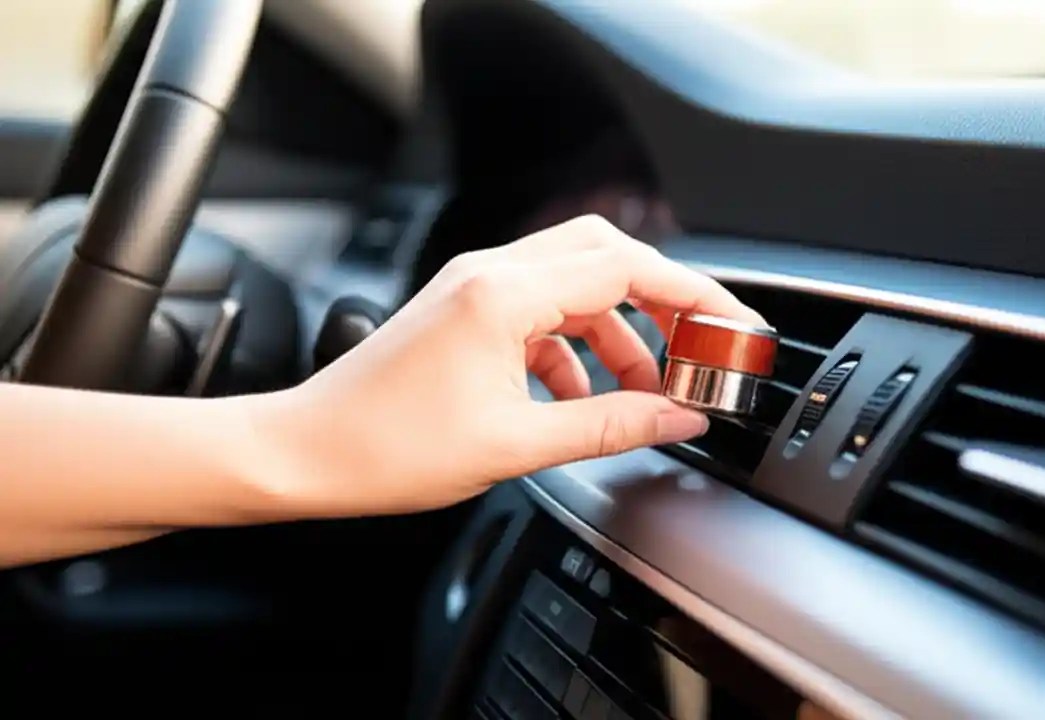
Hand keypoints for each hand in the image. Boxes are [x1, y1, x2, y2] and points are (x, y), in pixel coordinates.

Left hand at [249, 215, 765, 518]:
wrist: (305, 452)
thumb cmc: (386, 446)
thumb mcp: (516, 444)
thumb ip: (611, 423)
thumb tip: (678, 417)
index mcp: (504, 293)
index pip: (626, 268)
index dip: (692, 297)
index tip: (734, 326)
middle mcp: (490, 274)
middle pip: (606, 256)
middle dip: (661, 301)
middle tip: (696, 348)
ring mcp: (474, 288)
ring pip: (576, 285)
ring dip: (619, 331)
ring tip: (642, 389)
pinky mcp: (465, 311)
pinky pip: (542, 311)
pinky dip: (577, 345)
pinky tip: (581, 394)